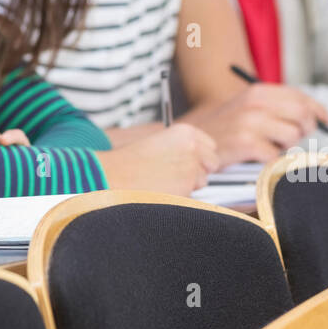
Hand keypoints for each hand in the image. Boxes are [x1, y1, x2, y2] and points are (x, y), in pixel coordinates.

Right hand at [95, 123, 219, 195]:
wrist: (114, 175)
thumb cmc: (130, 161)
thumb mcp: (159, 143)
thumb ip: (182, 148)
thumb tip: (201, 162)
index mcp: (186, 132)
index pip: (211, 146)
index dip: (200, 156)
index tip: (188, 161)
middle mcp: (193, 147)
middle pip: (212, 164)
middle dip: (199, 171)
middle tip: (176, 174)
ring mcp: (192, 168)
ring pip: (201, 182)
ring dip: (188, 185)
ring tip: (163, 182)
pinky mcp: (186, 188)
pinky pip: (190, 196)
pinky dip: (179, 196)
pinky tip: (161, 190)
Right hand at [185, 84, 327, 165]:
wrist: (195, 138)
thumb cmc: (229, 125)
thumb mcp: (250, 105)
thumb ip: (279, 106)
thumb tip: (315, 115)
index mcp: (259, 91)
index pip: (300, 97)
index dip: (317, 109)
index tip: (325, 118)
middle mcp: (256, 103)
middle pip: (302, 115)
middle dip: (305, 128)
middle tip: (294, 137)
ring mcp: (250, 123)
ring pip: (292, 136)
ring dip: (285, 146)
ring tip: (268, 145)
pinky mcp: (246, 144)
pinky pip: (275, 155)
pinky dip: (269, 160)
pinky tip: (255, 156)